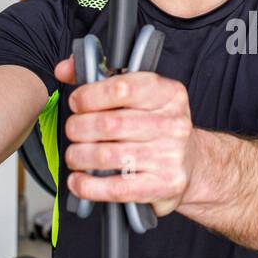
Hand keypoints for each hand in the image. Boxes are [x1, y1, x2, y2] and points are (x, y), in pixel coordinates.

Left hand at [57, 55, 196, 217]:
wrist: (192, 163)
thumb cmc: (158, 126)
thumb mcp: (141, 95)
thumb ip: (101, 78)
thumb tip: (64, 70)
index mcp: (169, 94)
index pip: (122, 88)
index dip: (89, 96)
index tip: (78, 103)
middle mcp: (173, 124)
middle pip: (109, 124)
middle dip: (78, 128)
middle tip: (73, 131)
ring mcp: (169, 156)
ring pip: (107, 155)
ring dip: (79, 156)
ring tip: (75, 155)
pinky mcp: (163, 185)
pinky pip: (116, 188)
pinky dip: (88, 186)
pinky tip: (79, 180)